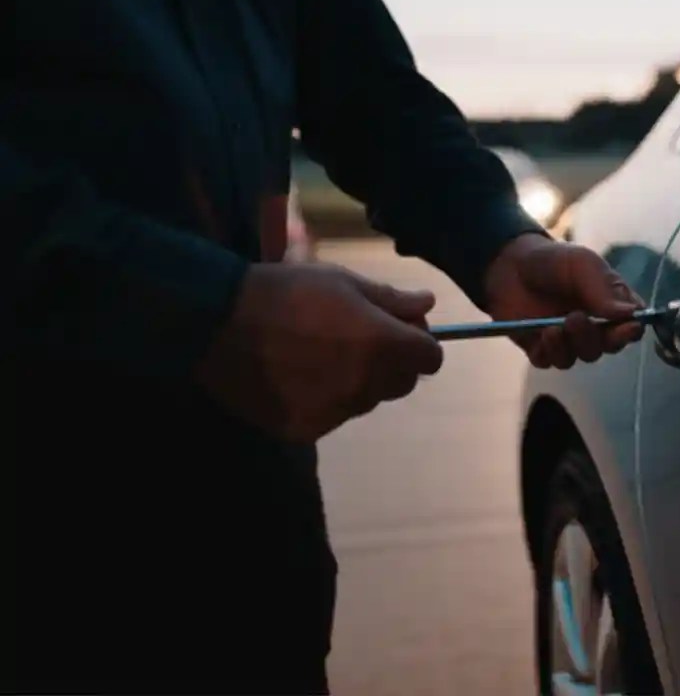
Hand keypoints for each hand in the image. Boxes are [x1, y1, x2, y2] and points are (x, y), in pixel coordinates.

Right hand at [195, 263, 442, 442]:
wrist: (216, 323)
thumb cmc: (285, 291)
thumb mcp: (342, 282)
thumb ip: (391, 298)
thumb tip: (428, 303)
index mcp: (383, 346)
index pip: (430, 358)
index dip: (418, 341)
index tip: (397, 328)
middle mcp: (366, 385)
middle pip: (402, 382)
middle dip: (392, 362)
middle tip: (359, 338)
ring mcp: (336, 412)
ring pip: (366, 400)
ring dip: (359, 381)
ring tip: (321, 354)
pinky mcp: (305, 430)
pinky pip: (333, 416)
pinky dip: (326, 399)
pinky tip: (298, 376)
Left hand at [484, 234, 644, 368]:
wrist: (508, 265)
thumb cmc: (552, 261)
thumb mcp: (581, 265)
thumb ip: (604, 289)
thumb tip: (631, 315)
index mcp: (610, 306)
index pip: (630, 327)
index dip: (630, 331)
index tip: (627, 326)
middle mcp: (594, 327)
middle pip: (608, 347)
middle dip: (595, 338)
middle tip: (576, 318)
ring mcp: (569, 340)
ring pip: (582, 357)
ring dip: (572, 344)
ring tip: (554, 327)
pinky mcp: (542, 350)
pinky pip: (552, 362)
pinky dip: (550, 352)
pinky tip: (543, 334)